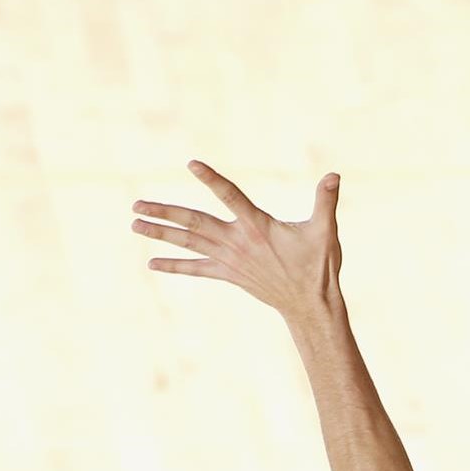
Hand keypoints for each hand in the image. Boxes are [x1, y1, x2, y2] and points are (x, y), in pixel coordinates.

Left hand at [132, 161, 342, 318]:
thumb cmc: (319, 266)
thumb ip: (326, 201)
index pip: (230, 196)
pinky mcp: (229, 274)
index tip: (191, 164)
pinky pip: (197, 269)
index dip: (211, 179)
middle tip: (135, 205)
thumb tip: (335, 175)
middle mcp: (237, 242)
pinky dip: (174, 266)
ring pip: (189, 243)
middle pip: (194, 224)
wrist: (310, 305)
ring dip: (161, 234)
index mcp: (258, 227)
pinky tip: (152, 263)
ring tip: (134, 225)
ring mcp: (230, 260)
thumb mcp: (325, 231)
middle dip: (164, 213)